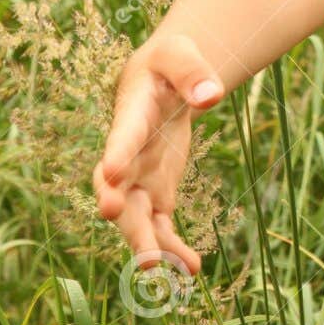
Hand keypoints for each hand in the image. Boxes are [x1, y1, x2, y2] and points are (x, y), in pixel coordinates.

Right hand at [92, 32, 223, 274]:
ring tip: (157, 270)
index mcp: (131, 115)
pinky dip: (173, 247)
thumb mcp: (179, 54)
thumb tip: (212, 96)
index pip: (123, 135)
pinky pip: (161, 226)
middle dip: (117, 209)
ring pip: (136, 217)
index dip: (118, 153)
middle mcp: (128, 155)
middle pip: (118, 187)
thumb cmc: (169, 63)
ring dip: (145, 242)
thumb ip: (193, 72)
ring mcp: (139, 179)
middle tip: (116, 222)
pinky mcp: (156, 193)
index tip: (110, 174)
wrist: (160, 82)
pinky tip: (190, 269)